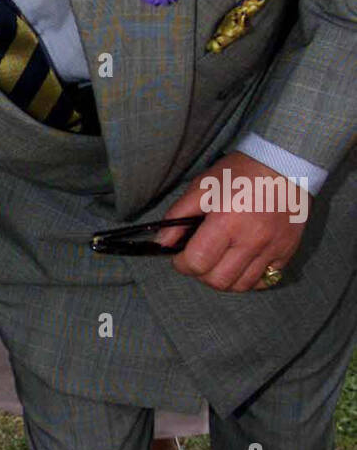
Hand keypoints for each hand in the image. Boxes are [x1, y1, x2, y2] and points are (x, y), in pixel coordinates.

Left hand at [157, 153, 307, 291]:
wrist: (286, 163)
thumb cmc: (240, 173)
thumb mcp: (202, 187)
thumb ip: (178, 215)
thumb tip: (161, 244)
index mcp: (227, 222)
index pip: (197, 263)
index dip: (182, 263)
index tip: (181, 255)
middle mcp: (252, 239)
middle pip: (218, 281)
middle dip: (201, 274)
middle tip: (200, 258)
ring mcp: (273, 248)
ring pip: (241, 286)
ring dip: (225, 278)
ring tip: (220, 261)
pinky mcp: (288, 251)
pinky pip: (265, 281)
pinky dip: (250, 278)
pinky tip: (242, 262)